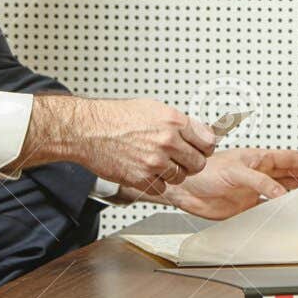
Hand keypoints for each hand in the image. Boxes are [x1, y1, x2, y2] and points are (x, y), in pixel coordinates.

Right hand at [23, 95, 216, 199]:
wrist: (89, 130)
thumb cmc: (116, 118)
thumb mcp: (154, 108)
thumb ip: (179, 122)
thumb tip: (200, 131)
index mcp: (173, 121)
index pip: (208, 140)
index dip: (205, 147)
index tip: (202, 149)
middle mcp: (166, 141)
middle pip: (198, 163)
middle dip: (192, 162)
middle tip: (182, 159)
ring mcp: (154, 162)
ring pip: (181, 177)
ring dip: (173, 173)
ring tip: (159, 163)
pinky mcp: (141, 178)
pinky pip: (161, 189)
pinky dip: (156, 184)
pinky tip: (147, 172)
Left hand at [161, 148, 297, 219]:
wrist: (185, 189)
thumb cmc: (203, 173)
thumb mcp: (234, 173)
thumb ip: (258, 182)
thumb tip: (279, 192)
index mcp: (256, 159)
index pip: (288, 159)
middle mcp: (256, 173)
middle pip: (288, 171)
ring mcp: (252, 189)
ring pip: (281, 186)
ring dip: (297, 185)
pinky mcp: (244, 205)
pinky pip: (268, 205)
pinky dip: (280, 205)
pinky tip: (289, 205)